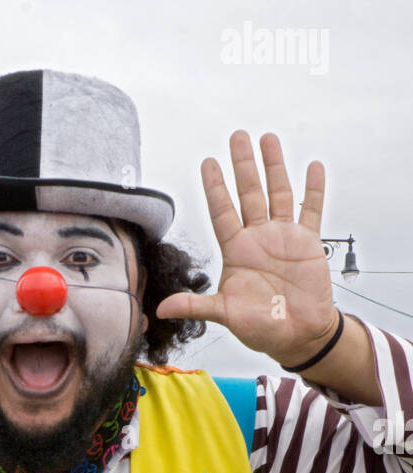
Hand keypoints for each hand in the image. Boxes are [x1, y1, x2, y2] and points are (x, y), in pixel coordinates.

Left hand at [156, 132, 335, 363]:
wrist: (298, 336)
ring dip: (274, 167)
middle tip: (237, 136)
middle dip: (243, 165)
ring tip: (268, 139)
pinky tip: (313, 165)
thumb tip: (160, 309)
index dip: (215, 187)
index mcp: (236, 251)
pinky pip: (311, 210)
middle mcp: (258, 239)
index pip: (222, 211)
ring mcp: (283, 237)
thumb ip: (196, 306)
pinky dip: (313, 189)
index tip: (208, 162)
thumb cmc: (261, 328)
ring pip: (278, 193)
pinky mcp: (308, 243)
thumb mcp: (226, 315)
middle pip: (249, 194)